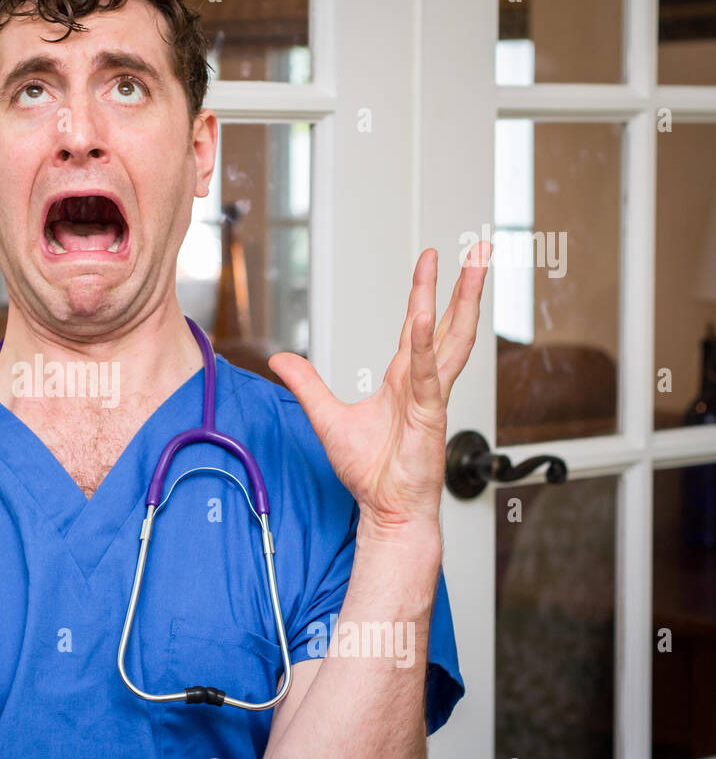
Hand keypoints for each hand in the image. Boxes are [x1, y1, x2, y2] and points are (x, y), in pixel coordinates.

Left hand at [267, 243, 489, 531]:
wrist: (385, 508)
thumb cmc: (368, 471)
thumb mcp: (325, 416)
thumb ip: (306, 384)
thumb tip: (280, 360)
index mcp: (404, 379)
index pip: (417, 326)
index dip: (425, 292)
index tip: (432, 260)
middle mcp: (423, 382)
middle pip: (448, 324)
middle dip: (463, 287)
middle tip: (478, 250)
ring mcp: (431, 396)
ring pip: (450, 340)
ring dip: (463, 302)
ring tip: (474, 268)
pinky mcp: (429, 414)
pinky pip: (426, 374)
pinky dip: (423, 346)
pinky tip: (421, 319)